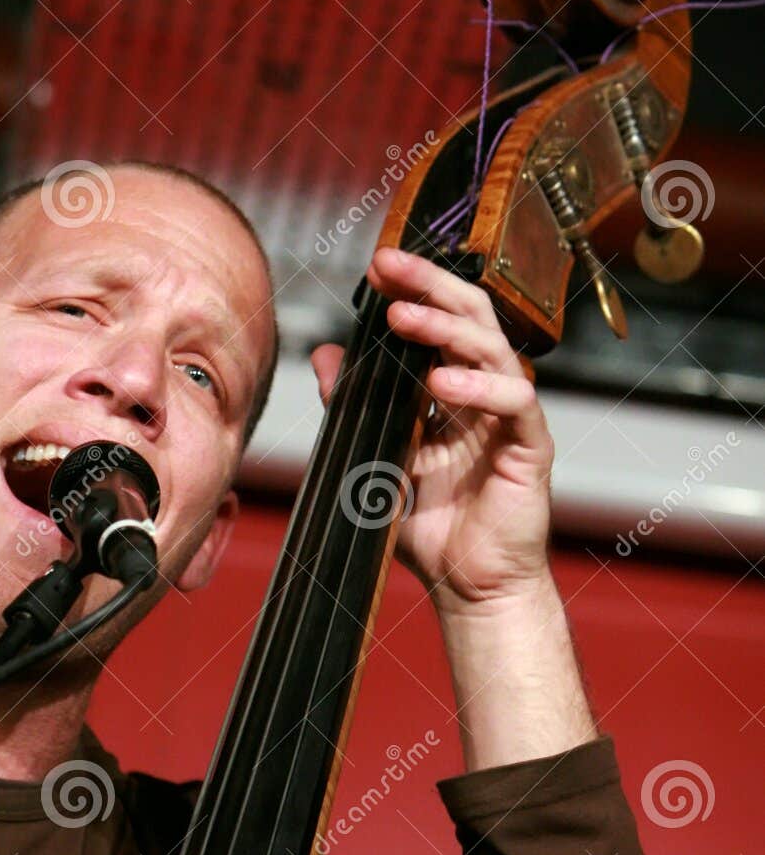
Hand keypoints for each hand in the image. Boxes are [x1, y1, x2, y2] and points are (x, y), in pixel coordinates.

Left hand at [312, 247, 555, 609]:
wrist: (468, 587)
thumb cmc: (431, 530)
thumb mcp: (375, 459)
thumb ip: (353, 408)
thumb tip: (324, 356)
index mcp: (454, 392)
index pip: (440, 323)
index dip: (413, 290)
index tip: (376, 269)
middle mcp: (485, 395)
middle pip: (471, 318)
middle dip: (430, 286)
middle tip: (391, 267)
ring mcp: (510, 418)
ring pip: (492, 349)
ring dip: (446, 328)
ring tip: (402, 320)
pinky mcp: (530, 448)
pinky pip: (514, 403)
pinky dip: (478, 388)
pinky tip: (441, 385)